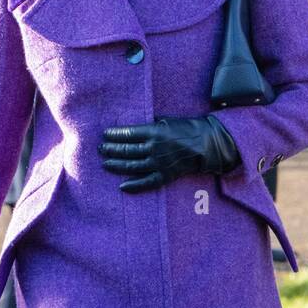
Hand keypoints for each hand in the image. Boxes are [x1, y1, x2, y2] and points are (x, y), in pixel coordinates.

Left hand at [99, 115, 240, 192]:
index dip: (114, 135)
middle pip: (127, 150)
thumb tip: (133, 129)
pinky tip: (122, 186)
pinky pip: (147, 183)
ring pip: (132, 166)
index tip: (104, 134)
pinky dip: (134, 186)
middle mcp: (154, 148)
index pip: (128, 134)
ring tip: (105, 163)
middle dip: (111, 150)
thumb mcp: (167, 120)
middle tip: (101, 149)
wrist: (207, 144)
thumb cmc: (187, 128)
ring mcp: (159, 164)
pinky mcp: (165, 175)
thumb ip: (150, 125)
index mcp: (154, 132)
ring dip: (117, 165)